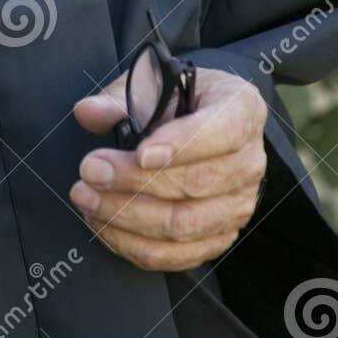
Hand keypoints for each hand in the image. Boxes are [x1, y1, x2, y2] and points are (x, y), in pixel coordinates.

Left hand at [69, 67, 267, 271]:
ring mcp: (238, 204)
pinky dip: (135, 245)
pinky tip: (104, 224)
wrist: (197, 122)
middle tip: (91, 171)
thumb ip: (119, 97)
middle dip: (134, 182)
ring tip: (87, 198)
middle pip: (195, 184)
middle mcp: (249, 161)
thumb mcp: (151, 82)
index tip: (140, 154)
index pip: (222, 132)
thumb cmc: (176, 99)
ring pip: (184, 226)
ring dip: (127, 216)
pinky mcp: (220, 236)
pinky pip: (178, 255)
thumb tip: (88, 112)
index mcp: (242, 110)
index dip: (182, 146)